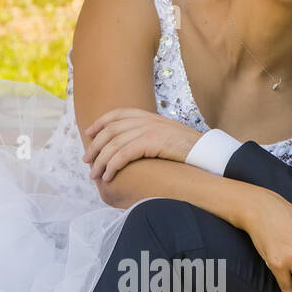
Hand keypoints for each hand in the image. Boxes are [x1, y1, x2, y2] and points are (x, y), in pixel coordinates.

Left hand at [83, 108, 201, 181]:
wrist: (204, 153)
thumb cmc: (183, 151)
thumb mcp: (162, 137)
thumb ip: (145, 137)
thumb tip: (126, 149)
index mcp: (148, 116)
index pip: (117, 114)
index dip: (100, 123)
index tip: (88, 134)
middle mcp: (147, 120)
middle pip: (110, 130)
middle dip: (95, 146)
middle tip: (87, 161)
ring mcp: (150, 129)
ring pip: (114, 144)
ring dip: (100, 161)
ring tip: (94, 175)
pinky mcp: (152, 142)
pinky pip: (123, 154)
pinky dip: (112, 166)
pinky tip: (108, 177)